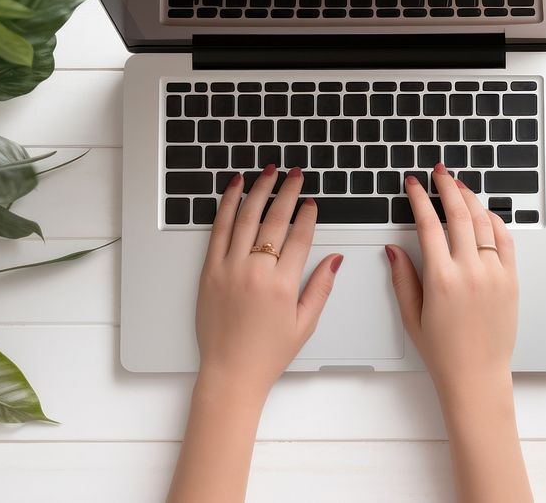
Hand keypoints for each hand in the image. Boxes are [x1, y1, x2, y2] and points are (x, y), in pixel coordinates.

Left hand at [195, 164, 342, 395]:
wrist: (230, 372)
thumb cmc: (268, 353)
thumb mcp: (305, 324)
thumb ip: (321, 287)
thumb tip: (335, 258)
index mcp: (282, 285)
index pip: (300, 237)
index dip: (308, 215)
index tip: (312, 201)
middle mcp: (256, 272)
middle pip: (275, 220)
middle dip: (288, 192)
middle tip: (296, 174)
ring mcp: (229, 268)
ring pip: (246, 218)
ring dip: (259, 190)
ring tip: (270, 171)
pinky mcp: (209, 270)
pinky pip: (218, 229)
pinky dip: (227, 205)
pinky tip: (235, 188)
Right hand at [385, 163, 518, 395]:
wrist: (477, 375)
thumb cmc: (443, 351)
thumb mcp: (411, 315)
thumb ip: (402, 278)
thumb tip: (393, 249)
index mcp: (441, 279)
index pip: (427, 224)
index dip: (419, 198)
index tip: (413, 184)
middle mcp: (470, 271)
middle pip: (458, 213)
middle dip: (446, 186)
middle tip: (438, 172)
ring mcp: (494, 273)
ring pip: (483, 221)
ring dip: (470, 197)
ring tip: (459, 185)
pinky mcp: (512, 279)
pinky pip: (504, 239)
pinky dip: (494, 220)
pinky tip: (483, 212)